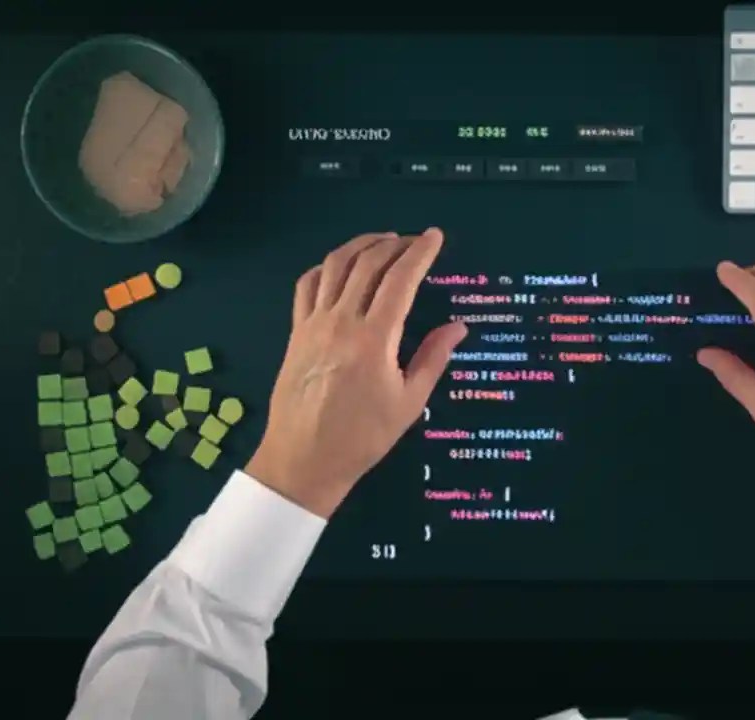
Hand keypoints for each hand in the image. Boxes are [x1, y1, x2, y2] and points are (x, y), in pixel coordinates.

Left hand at [246, 228, 466, 517]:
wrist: (304, 459)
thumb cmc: (363, 437)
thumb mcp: (409, 402)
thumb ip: (433, 358)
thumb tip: (458, 327)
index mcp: (374, 338)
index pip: (400, 280)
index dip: (420, 253)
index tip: (435, 237)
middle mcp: (341, 321)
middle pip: (368, 264)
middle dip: (395, 244)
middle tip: (415, 241)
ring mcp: (313, 324)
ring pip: (335, 266)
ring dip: (361, 246)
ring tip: (382, 242)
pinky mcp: (295, 332)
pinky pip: (307, 285)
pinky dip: (326, 267)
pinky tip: (340, 267)